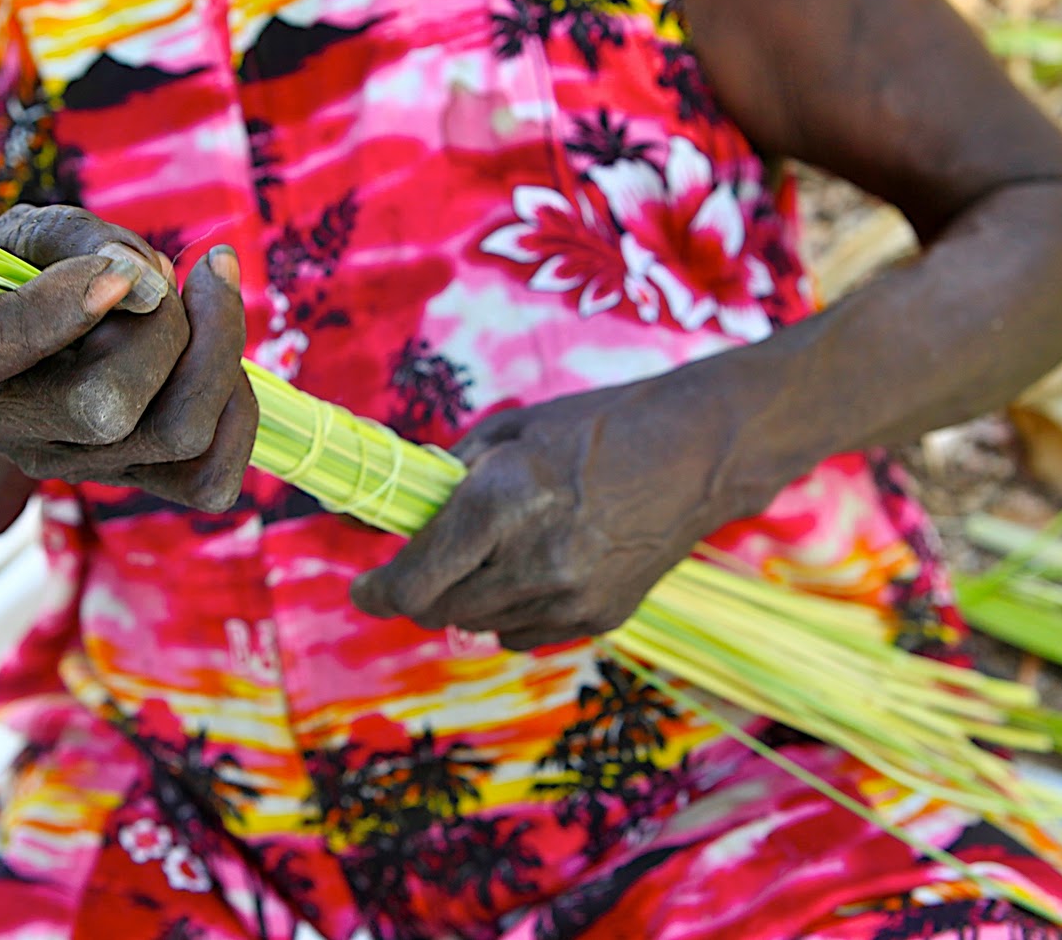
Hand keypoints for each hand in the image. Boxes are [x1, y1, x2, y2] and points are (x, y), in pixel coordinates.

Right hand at [0, 204, 257, 511]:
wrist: (20, 356)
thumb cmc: (20, 280)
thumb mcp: (22, 237)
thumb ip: (74, 237)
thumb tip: (144, 274)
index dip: (58, 307)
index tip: (117, 267)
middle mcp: (1, 429)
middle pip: (105, 407)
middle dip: (161, 328)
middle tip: (161, 280)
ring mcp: (71, 466)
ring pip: (176, 434)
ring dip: (215, 352)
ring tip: (206, 294)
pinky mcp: (134, 481)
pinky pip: (211, 480)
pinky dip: (239, 408)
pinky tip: (220, 352)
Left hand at [350, 359, 794, 649]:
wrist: (697, 452)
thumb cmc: (596, 428)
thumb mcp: (509, 432)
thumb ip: (447, 477)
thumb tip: (395, 513)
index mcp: (500, 502)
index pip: (415, 580)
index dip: (377, 592)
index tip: (365, 589)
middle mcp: (532, 560)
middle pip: (440, 610)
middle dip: (419, 592)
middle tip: (421, 566)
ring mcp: (570, 597)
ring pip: (480, 627)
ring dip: (468, 599)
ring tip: (496, 553)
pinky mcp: (599, 619)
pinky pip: (525, 633)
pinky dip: (513, 611)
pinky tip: (538, 568)